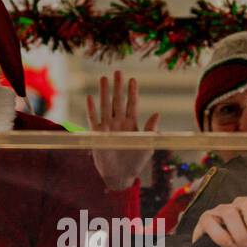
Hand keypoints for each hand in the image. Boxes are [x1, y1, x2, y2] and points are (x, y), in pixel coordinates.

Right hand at [87, 70, 158, 190]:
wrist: (120, 175)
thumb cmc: (135, 162)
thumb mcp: (147, 145)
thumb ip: (151, 129)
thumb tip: (157, 113)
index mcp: (132, 124)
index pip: (132, 104)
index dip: (132, 92)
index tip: (133, 79)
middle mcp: (119, 123)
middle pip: (118, 101)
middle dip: (118, 86)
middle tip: (118, 71)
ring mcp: (107, 128)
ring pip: (105, 106)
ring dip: (104, 92)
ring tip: (103, 78)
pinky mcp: (97, 135)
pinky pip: (93, 119)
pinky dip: (91, 109)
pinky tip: (90, 97)